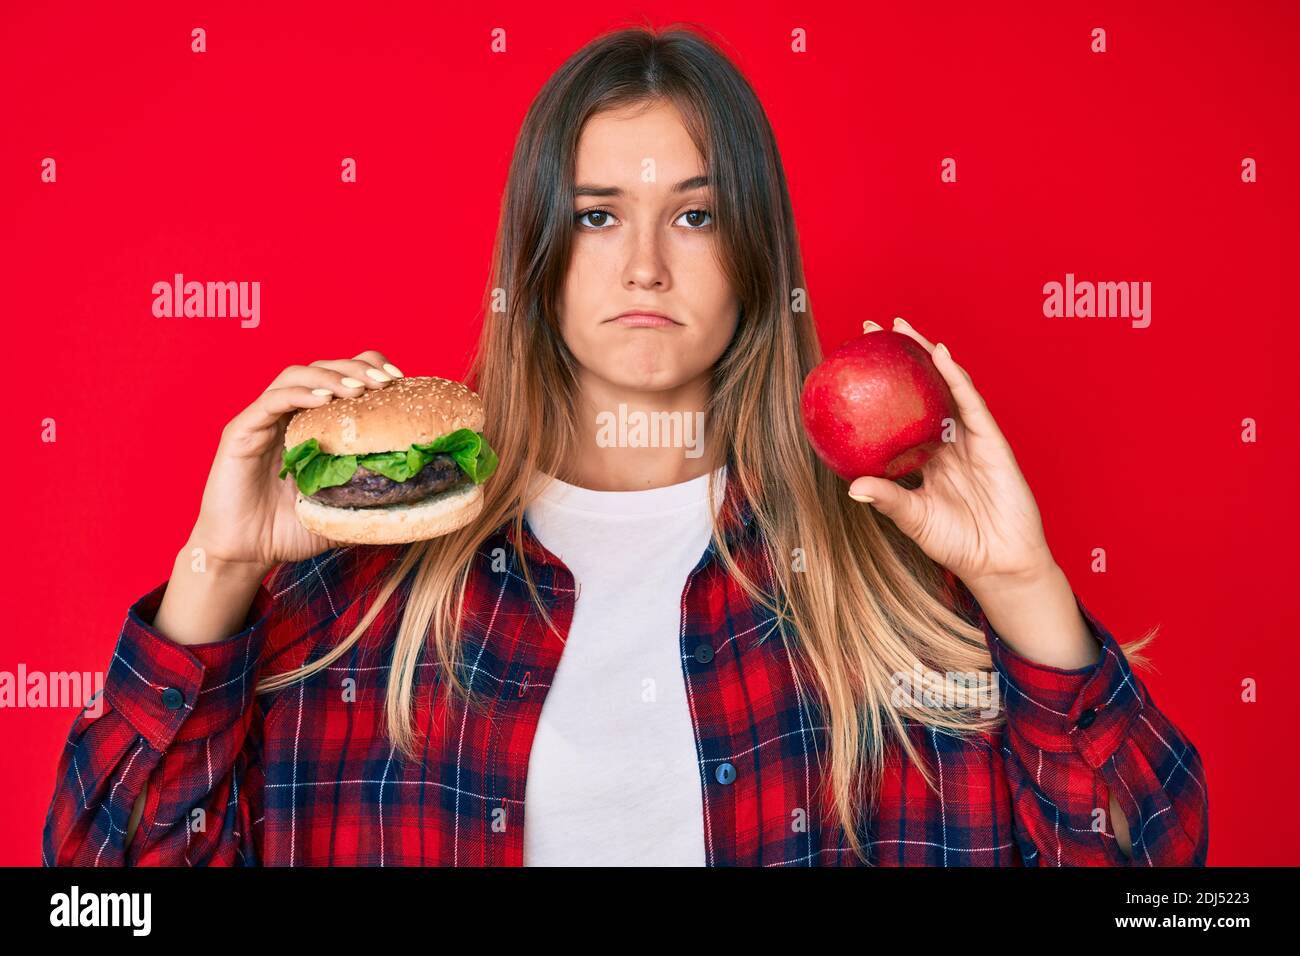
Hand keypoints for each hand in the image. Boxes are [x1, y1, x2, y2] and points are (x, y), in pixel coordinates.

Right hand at [188, 350, 403, 577]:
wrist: (245, 554)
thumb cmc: (290, 531)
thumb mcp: (344, 511)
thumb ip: (374, 499)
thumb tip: (421, 500)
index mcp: (314, 424)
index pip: (342, 378)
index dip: (370, 370)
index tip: (400, 381)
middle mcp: (289, 414)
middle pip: (324, 368)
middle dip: (357, 368)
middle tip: (386, 381)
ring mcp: (264, 420)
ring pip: (297, 375)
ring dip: (331, 376)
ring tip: (358, 388)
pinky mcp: (242, 431)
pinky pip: (271, 401)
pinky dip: (299, 394)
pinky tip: (324, 399)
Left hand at [846, 318, 1055, 592]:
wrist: (1000, 563)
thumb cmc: (958, 543)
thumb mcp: (912, 518)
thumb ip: (887, 498)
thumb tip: (851, 487)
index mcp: (927, 457)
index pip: (900, 413)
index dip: (881, 387)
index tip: (854, 363)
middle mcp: (948, 441)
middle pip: (922, 389)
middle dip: (901, 357)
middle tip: (871, 328)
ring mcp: (971, 439)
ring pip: (946, 386)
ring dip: (925, 355)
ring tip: (901, 327)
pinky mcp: (992, 442)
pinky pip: (971, 404)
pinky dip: (956, 378)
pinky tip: (940, 356)